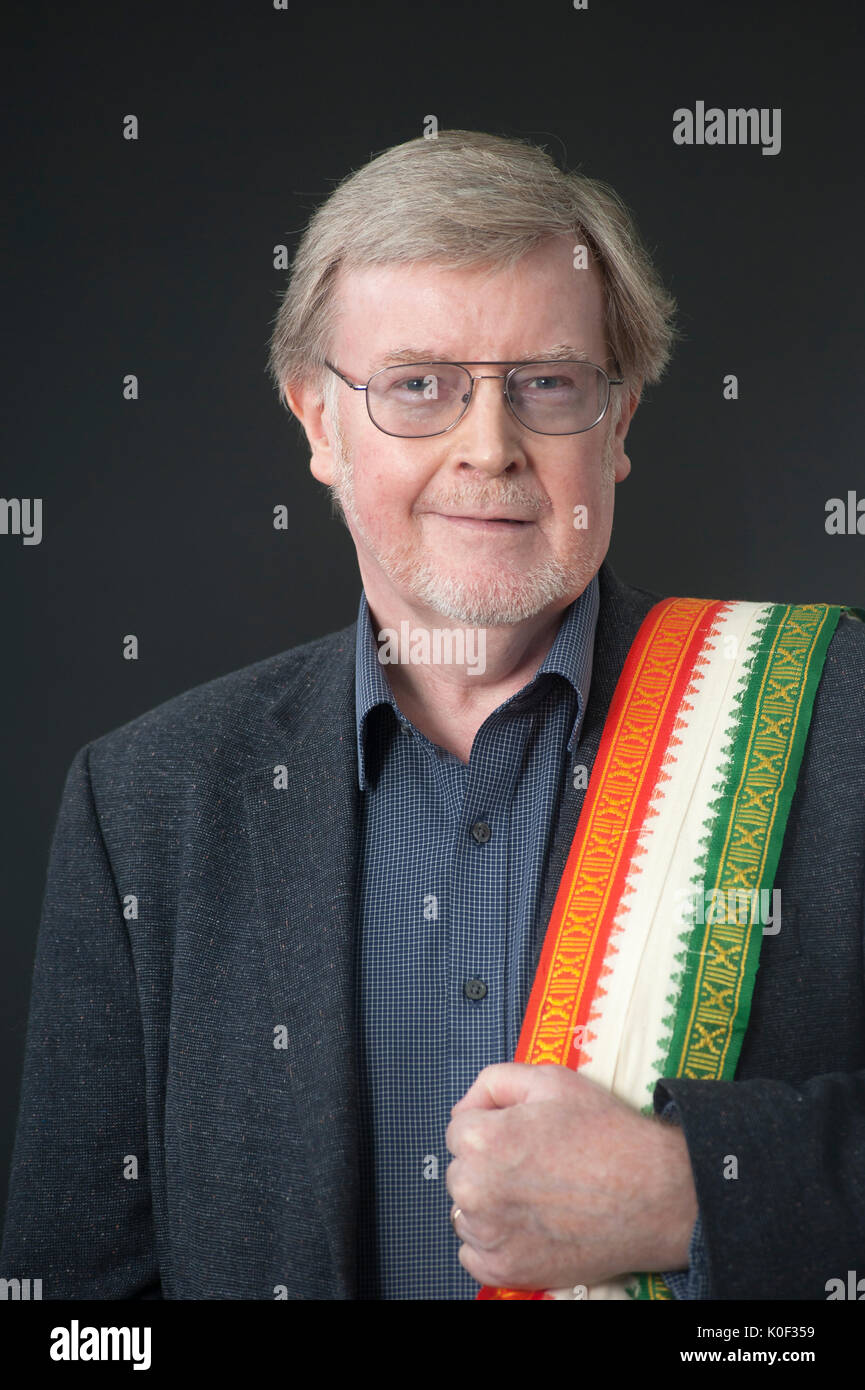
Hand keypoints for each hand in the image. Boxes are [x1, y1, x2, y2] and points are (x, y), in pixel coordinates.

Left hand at [445, 1062, 696, 1290]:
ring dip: (490, 1203)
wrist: (653, 1193)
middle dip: (489, 1164)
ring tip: (538, 1194)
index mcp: (482, 1139)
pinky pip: (474, 1254)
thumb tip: (465, 1106)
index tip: (522, 1134)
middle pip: (461, 1170)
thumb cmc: (606, 1136)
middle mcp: (476, 1189)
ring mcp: (490, 1234)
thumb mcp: (550, 1080)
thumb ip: (494, 1081)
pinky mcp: (505, 1269)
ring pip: (466, 1211)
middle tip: (535, 1164)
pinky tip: (529, 1224)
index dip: (493, 1125)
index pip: (459, 1128)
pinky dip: (495, 1241)